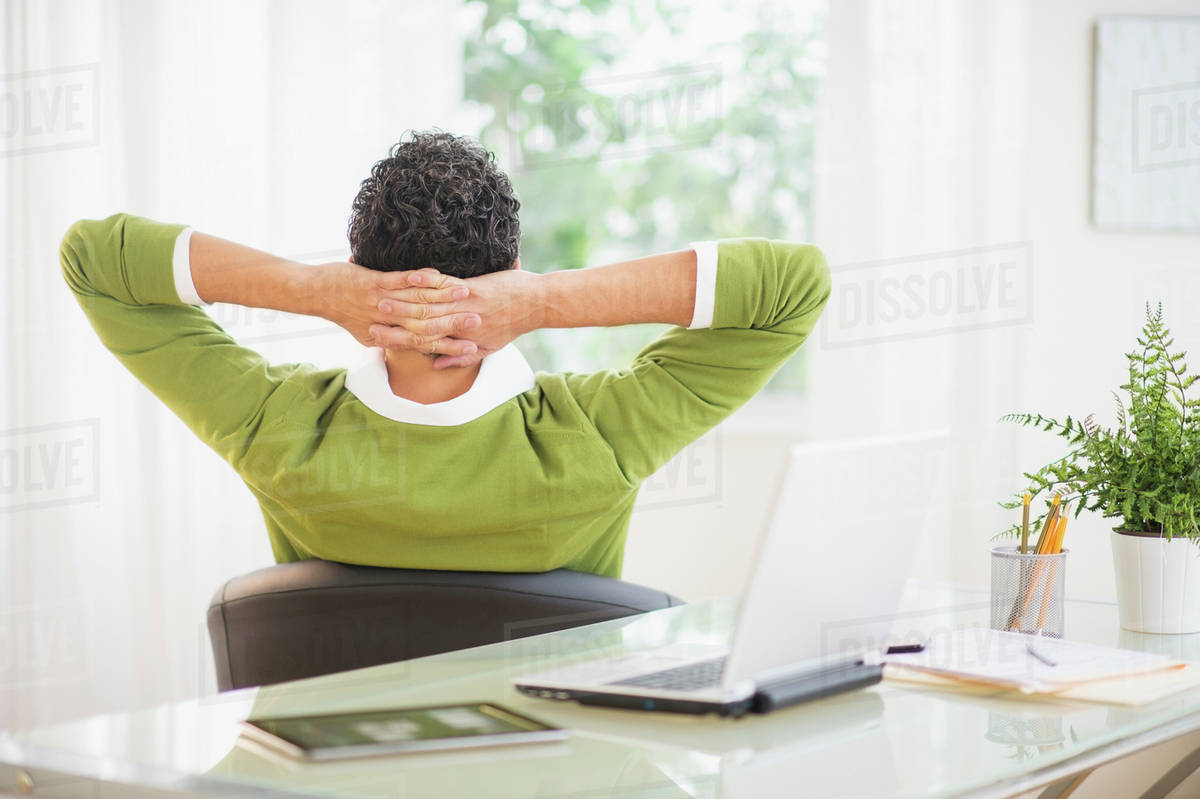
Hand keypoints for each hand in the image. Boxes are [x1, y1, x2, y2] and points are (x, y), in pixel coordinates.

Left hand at [314, 263, 481, 356]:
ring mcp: (379, 303)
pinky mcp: (373, 284)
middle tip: (480, 323)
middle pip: (426, 326)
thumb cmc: (342, 310)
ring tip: (467, 294)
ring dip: (444, 298)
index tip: (473, 346)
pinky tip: (437, 276)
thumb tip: (405, 347)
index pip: (424, 344)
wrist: (314, 294)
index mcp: (386, 337)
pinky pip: (400, 282)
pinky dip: (421, 280)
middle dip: (455, 324)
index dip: (450, 346)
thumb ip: (389, 339)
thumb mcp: (366, 333)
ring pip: (417, 303)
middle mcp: (385, 323)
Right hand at [370, 268, 542, 368]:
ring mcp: (466, 308)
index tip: (373, 336)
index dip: (396, 339)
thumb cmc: (512, 325)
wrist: (537, 304)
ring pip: (428, 308)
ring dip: (402, 303)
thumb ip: (461, 358)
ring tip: (378, 298)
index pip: (422, 341)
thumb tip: (438, 365)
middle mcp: (460, 326)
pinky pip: (447, 287)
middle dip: (391, 321)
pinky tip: (410, 279)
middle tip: (366, 316)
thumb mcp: (488, 348)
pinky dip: (427, 283)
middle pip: (419, 325)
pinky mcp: (474, 289)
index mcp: (461, 340)